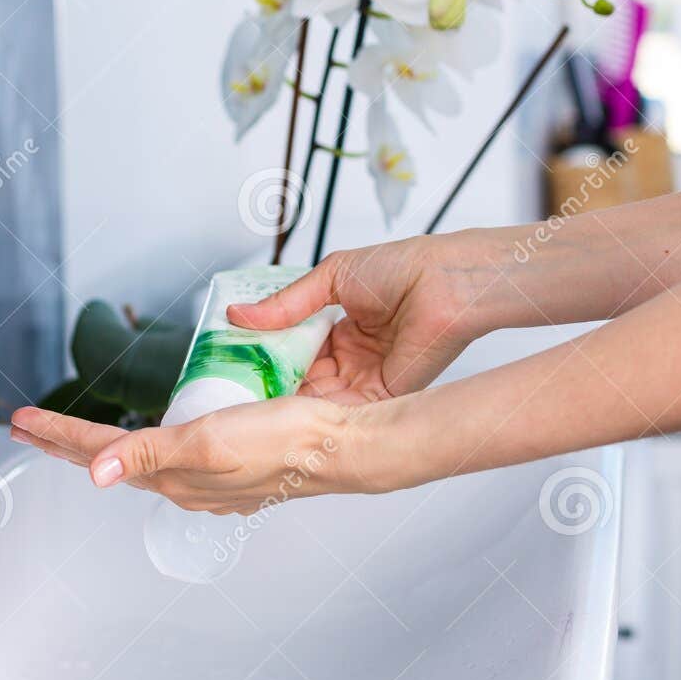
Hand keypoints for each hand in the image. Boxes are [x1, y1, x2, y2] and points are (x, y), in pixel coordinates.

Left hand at [10, 396, 355, 514]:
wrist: (338, 448)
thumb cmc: (282, 441)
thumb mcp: (208, 441)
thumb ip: (149, 454)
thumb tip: (98, 474)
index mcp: (170, 474)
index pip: (98, 452)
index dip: (55, 435)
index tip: (19, 421)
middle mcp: (181, 482)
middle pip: (108, 459)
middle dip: (63, 444)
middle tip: (26, 430)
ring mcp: (206, 479)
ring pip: (137, 460)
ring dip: (100, 448)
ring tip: (73, 439)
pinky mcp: (229, 468)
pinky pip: (170, 459)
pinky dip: (144, 449)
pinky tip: (152, 446)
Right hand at [229, 231, 504, 401]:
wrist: (446, 281)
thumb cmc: (402, 268)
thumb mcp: (331, 277)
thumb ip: (284, 304)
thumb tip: (238, 315)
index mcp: (342, 328)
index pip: (295, 352)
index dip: (267, 359)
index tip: (235, 366)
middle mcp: (352, 358)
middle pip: (303, 379)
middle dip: (272, 385)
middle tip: (234, 392)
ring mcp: (366, 378)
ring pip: (318, 398)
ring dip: (288, 401)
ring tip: (250, 404)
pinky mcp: (382, 396)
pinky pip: (342, 409)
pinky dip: (315, 411)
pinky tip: (284, 411)